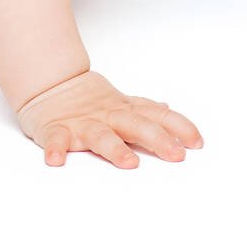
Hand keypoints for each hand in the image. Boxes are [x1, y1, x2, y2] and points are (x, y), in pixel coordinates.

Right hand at [16, 69, 203, 167]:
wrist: (49, 82)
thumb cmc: (87, 98)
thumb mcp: (120, 101)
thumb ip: (144, 109)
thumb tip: (167, 111)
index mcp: (124, 111)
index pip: (158, 117)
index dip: (179, 127)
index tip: (198, 142)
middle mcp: (108, 116)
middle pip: (136, 126)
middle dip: (157, 139)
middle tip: (176, 155)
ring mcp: (82, 123)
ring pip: (101, 135)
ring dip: (115, 149)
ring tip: (129, 163)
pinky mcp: (56, 130)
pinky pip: (56, 139)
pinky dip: (55, 149)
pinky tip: (56, 160)